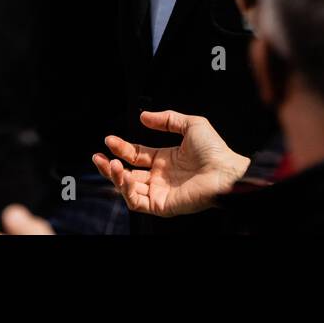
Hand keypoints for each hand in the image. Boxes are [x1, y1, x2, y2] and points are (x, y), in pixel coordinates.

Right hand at [92, 110, 250, 216]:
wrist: (225, 172)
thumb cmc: (215, 150)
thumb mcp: (191, 125)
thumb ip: (167, 119)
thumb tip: (144, 116)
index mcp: (166, 159)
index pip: (137, 155)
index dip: (122, 148)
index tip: (109, 140)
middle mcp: (161, 177)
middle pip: (129, 173)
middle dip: (111, 165)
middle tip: (98, 156)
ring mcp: (160, 192)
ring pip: (129, 188)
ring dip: (116, 176)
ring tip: (111, 164)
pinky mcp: (161, 205)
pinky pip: (137, 201)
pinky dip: (126, 189)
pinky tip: (124, 174)